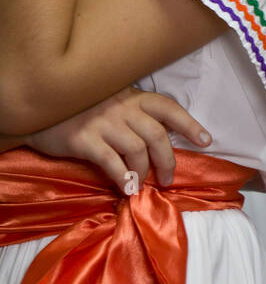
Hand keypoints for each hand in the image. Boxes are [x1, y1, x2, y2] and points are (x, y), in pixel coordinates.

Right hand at [26, 86, 210, 192]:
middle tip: (167, 179)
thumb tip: (161, 141)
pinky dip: (123, 178)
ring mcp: (103, 123)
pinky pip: (112, 163)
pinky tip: (126, 188)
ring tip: (143, 184)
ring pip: (137, 150)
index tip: (207, 141)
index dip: (190, 124)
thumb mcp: (113, 100)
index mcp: (132, 96)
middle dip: (168, 160)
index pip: (168, 107)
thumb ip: (135, 114)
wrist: (41, 110)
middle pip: (157, 135)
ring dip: (144, 172)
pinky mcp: (84, 140)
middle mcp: (121, 107)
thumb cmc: (82, 107)